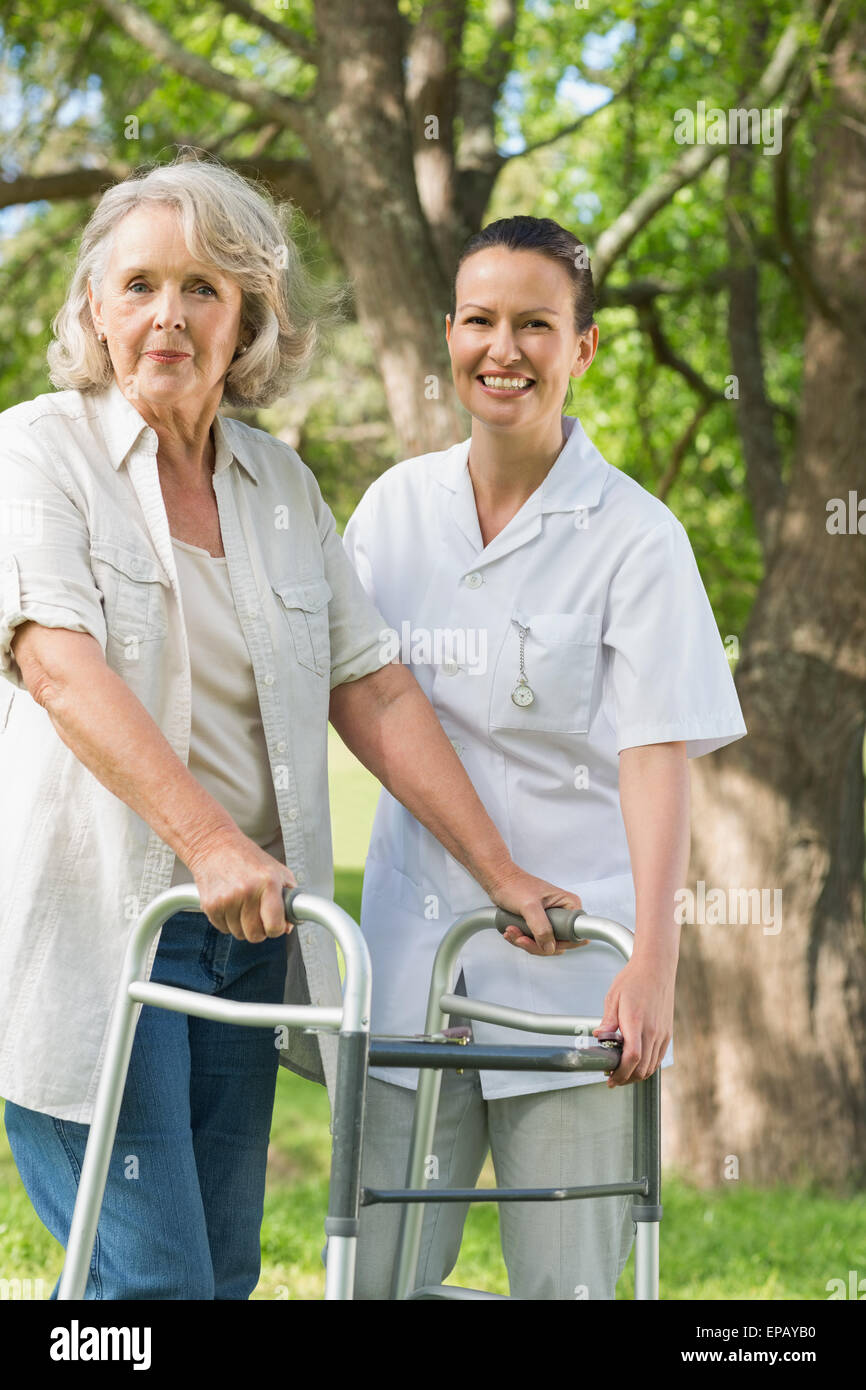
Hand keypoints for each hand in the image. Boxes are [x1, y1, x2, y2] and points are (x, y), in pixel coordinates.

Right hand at [186, 829, 296, 941]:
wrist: (214, 845)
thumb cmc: (248, 858)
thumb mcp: (277, 871)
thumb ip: (289, 899)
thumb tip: (288, 927)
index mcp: (269, 882)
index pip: (274, 926)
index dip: (276, 929)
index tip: (274, 923)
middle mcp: (248, 891)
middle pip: (255, 935)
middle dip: (259, 929)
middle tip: (257, 914)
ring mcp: (227, 899)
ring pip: (238, 933)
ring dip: (241, 924)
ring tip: (241, 903)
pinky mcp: (210, 905)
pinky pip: (222, 928)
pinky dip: (226, 921)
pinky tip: (229, 903)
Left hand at [485, 863, 587, 956]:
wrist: (499, 880)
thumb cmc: (514, 885)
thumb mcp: (529, 906)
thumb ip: (541, 928)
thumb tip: (550, 947)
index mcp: (568, 904)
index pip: (574, 934)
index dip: (559, 943)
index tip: (541, 942)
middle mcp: (562, 913)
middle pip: (558, 943)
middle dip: (536, 944)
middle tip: (521, 937)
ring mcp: (551, 920)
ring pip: (544, 945)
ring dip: (525, 942)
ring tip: (512, 929)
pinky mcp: (539, 925)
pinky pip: (534, 941)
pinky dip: (521, 939)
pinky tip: (511, 930)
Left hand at [593, 955, 675, 1085]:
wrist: (657, 968)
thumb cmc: (634, 979)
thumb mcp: (613, 997)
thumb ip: (608, 1021)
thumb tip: (599, 1037)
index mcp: (636, 1022)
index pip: (632, 1058)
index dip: (621, 1073)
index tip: (610, 1078)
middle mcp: (652, 1031)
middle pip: (642, 1068)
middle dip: (626, 1078)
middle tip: (613, 1078)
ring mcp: (662, 1034)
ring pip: (652, 1066)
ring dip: (637, 1075)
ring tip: (622, 1072)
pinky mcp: (668, 1033)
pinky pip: (659, 1058)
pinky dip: (648, 1066)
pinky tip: (636, 1063)